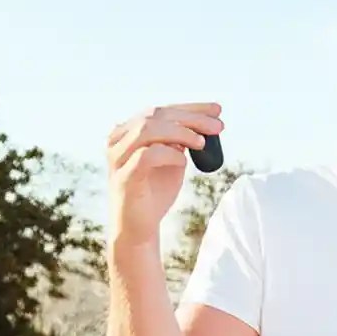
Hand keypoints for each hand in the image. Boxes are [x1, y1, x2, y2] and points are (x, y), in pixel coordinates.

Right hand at [106, 103, 223, 246]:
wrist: (139, 227)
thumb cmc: (154, 194)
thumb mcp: (172, 162)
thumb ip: (180, 142)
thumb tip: (203, 125)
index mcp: (128, 133)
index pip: (160, 111)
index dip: (190, 108)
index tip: (217, 109)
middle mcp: (118, 140)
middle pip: (156, 115)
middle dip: (191, 118)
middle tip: (218, 126)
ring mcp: (118, 158)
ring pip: (148, 129)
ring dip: (181, 132)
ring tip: (202, 142)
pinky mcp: (124, 177)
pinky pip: (146, 156)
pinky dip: (169, 154)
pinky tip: (184, 161)